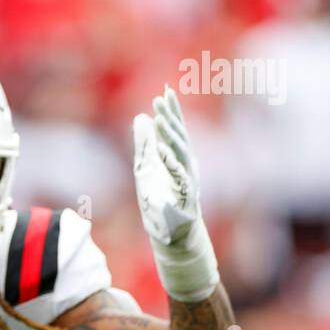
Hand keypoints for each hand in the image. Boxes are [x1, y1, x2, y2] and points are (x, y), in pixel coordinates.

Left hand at [132, 86, 217, 301]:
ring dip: (171, 137)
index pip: (175, 132)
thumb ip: (146, 144)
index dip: (172, 113)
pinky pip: (180, 179)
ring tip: (160, 120)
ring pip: (181, 156)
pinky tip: (163, 152)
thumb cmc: (160, 202)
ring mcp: (188, 183)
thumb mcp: (148, 169)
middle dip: (171, 119)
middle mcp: (187, 168)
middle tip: (161, 100)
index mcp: (179, 160)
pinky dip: (172, 165)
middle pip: (179, 140)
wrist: (172, 236)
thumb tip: (141, 116)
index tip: (165, 93)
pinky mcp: (185, 199)